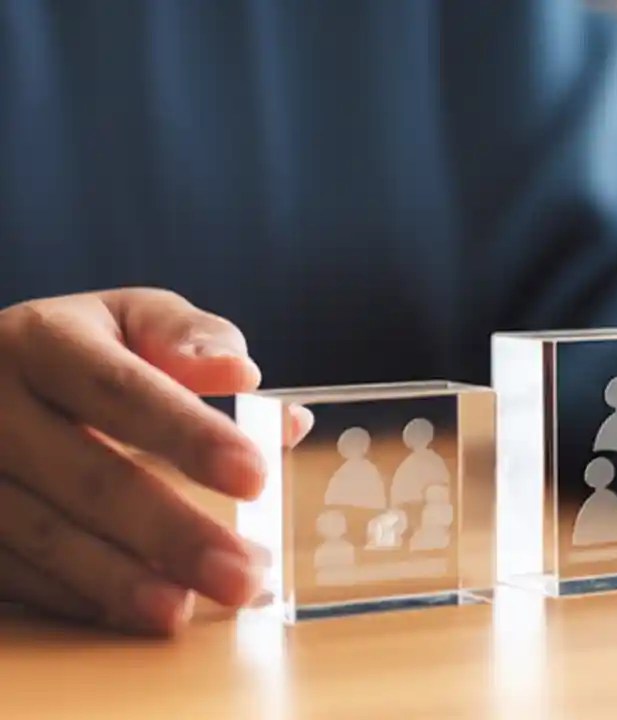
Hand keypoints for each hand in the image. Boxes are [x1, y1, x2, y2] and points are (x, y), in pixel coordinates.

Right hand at [0, 288, 309, 634]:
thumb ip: (189, 339)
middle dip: (170, 532)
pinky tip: (137, 611)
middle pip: (86, 476)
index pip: (120, 390)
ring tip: (187, 608)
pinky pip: (15, 573)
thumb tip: (240, 374)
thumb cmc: (76, 350)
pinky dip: (80, 598)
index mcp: (43, 341)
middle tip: (241, 574)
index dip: (188, 435)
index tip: (254, 477)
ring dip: (122, 581)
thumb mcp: (127, 320)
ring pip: (44, 535)